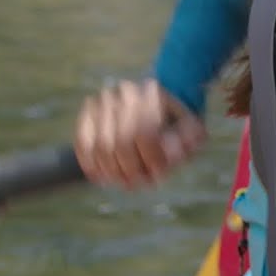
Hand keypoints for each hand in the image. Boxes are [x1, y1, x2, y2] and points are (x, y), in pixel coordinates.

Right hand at [73, 79, 206, 189]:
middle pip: (122, 143)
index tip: (158, 176)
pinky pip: (83, 142)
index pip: (145, 132)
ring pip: (102, 146)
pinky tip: (100, 178)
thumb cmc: (176, 125)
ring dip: (113, 171)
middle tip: (138, 183)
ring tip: (125, 182)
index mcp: (153, 92)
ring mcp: (105, 100)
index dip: (151, 159)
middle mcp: (126, 92)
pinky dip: (90, 164)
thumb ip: (188, 141)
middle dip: (131, 169)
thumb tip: (170, 156)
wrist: (155, 107)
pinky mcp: (89, 112)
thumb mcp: (192, 130)